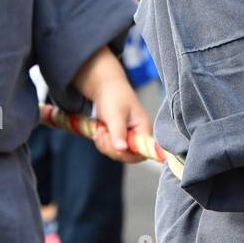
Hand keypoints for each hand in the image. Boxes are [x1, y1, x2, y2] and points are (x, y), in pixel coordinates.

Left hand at [76, 48, 152, 164]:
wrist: (104, 86)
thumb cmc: (113, 96)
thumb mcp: (115, 114)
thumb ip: (119, 132)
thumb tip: (122, 149)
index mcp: (144, 128)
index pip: (143, 151)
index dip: (128, 154)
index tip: (115, 145)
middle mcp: (139, 134)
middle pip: (129, 155)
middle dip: (112, 148)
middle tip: (102, 133)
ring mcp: (129, 136)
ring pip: (118, 153)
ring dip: (105, 145)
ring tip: (100, 130)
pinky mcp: (120, 137)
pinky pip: (112, 148)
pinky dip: (103, 143)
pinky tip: (99, 131)